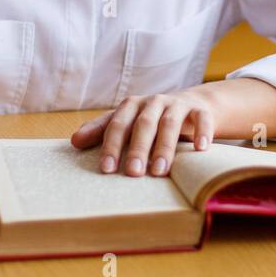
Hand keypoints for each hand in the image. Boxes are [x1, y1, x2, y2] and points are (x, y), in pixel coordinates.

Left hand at [71, 89, 216, 176]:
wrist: (190, 104)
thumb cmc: (150, 119)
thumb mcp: (126, 122)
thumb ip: (101, 131)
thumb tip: (73, 142)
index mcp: (131, 105)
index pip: (118, 125)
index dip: (112, 146)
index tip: (107, 169)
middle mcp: (153, 102)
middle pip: (143, 124)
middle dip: (138, 149)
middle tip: (133, 174)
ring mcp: (177, 104)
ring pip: (170, 123)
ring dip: (164, 147)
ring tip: (160, 171)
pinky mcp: (199, 109)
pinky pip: (202, 118)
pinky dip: (201, 132)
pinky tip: (200, 150)